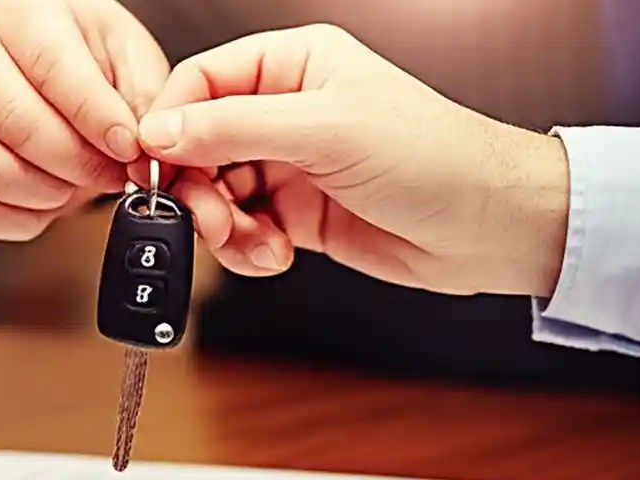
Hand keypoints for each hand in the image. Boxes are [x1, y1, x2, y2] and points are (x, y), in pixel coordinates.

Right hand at [0, 0, 168, 239]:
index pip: (53, 70)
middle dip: (79, 164)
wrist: (58, 72)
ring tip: (79, 181)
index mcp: (23, 16)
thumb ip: (142, 102)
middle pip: (20, 127)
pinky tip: (49, 200)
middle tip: (113, 172)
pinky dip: (20, 219)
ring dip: (51, 194)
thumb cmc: (91, 59)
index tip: (127, 147)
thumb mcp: (131, 58)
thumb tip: (137, 154)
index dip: (95, 119)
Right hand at [138, 25, 569, 296]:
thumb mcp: (325, 130)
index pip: (201, 82)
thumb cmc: (434, 158)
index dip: (168, 124)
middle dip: (196, 187)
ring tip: (251, 241)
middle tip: (207, 217)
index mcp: (294, 64)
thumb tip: (160, 129)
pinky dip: (246, 249)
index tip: (152, 165)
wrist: (487, 228)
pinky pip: (243, 229)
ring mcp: (290, 164)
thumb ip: (233, 128)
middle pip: (199, 145)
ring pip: (216, 193)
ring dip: (222, 226)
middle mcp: (286, 110)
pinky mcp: (297, 213)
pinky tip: (274, 254)